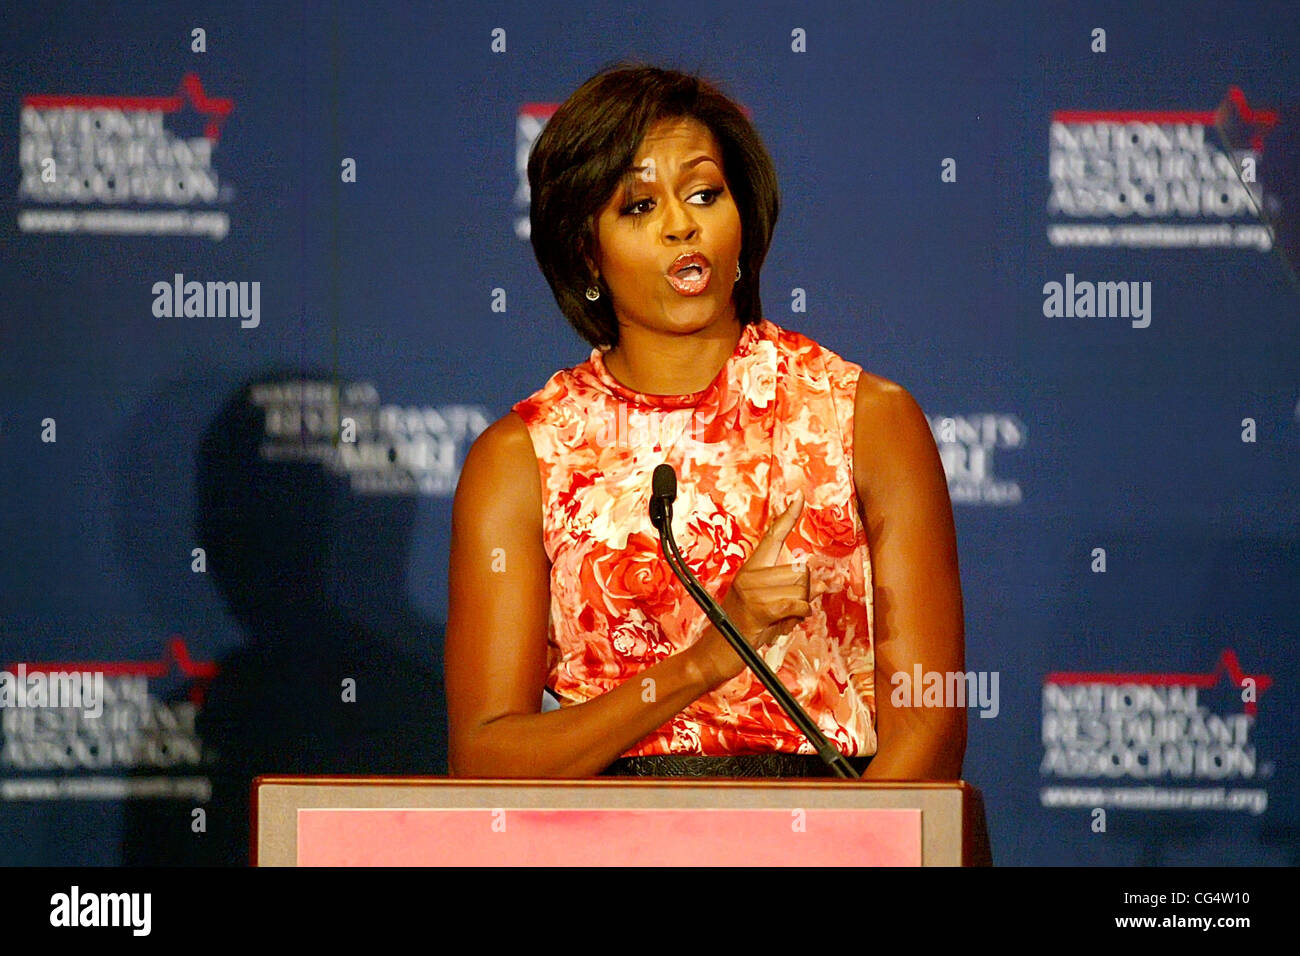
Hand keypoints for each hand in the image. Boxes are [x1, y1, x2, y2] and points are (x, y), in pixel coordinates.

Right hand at [694, 491, 825, 688]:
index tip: (799, 496)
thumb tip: (823, 583)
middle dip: (802, 594)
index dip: (788, 516)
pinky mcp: (759, 608)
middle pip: (799, 571)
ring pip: (801, 589)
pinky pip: (797, 605)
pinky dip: (798, 616)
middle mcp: (750, 574)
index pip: (773, 537)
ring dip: (798, 609)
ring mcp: (752, 590)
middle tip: (784, 614)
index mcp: (750, 569)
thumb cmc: (743, 632)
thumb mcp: (770, 608)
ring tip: (778, 622)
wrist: (716, 654)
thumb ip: (794, 592)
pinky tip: (784, 624)